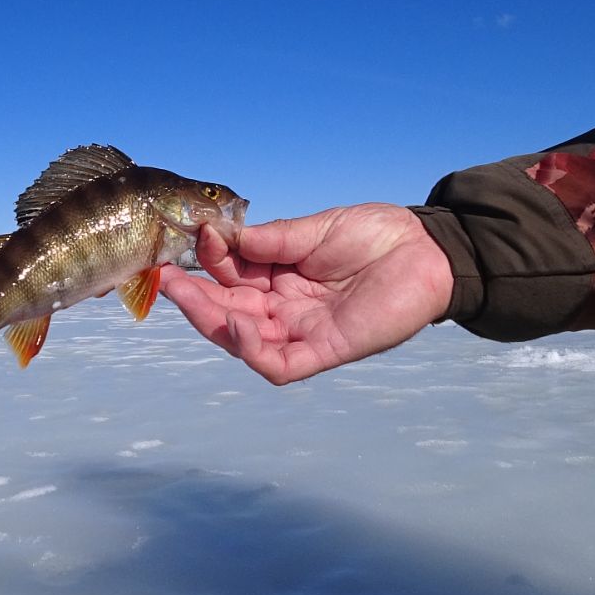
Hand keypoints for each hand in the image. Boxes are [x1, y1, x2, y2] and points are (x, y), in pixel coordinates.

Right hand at [159, 203, 454, 384]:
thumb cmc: (377, 235)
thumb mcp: (314, 230)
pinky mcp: (323, 351)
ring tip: (185, 296)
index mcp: (279, 277)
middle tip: (166, 279)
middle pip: (227, 313)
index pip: (231, 277)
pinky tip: (235, 326)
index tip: (201, 235)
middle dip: (195, 298)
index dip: (211, 260)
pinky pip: (277, 364)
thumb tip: (216, 234)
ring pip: (242, 340)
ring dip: (210, 322)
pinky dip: (250, 352)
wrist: (428, 250)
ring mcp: (302, 331)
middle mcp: (284, 308)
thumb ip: (269, 239)